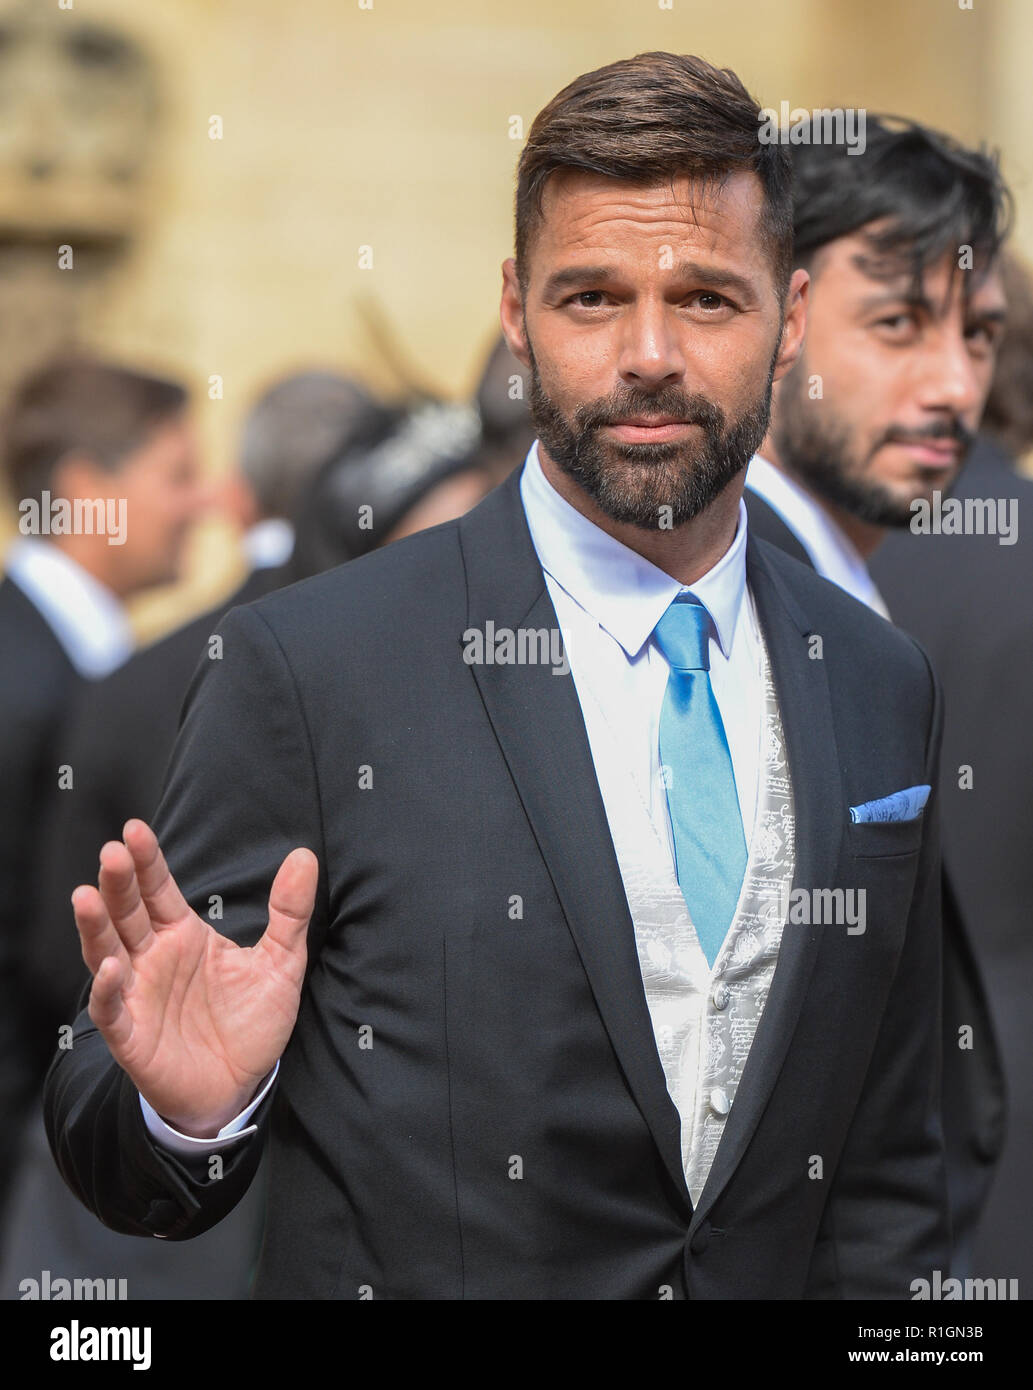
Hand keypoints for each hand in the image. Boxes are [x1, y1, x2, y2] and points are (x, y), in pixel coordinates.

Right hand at [72, 819, 316, 1137]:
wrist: (241, 1087)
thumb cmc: (251, 1023)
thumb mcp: (281, 963)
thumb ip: (290, 912)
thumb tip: (305, 856)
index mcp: (182, 934)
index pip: (156, 888)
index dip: (146, 860)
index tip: (135, 829)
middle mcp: (153, 958)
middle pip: (127, 912)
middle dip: (118, 882)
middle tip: (112, 852)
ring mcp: (138, 994)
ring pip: (106, 953)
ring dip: (96, 926)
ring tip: (88, 896)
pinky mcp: (132, 1035)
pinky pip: (112, 1010)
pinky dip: (107, 989)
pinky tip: (112, 967)